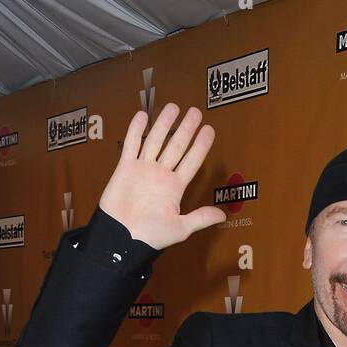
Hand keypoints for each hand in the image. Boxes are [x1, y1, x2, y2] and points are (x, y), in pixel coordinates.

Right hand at [99, 103, 226, 249]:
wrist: (123, 239)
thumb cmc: (151, 237)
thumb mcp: (181, 228)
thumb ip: (201, 218)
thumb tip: (223, 215)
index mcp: (175, 188)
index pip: (191, 162)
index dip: (200, 146)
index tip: (209, 131)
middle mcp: (160, 175)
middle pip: (176, 146)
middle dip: (186, 129)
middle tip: (196, 112)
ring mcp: (143, 169)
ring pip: (155, 141)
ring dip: (163, 124)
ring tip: (174, 107)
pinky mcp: (125, 168)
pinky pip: (131, 145)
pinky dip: (135, 131)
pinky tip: (143, 115)